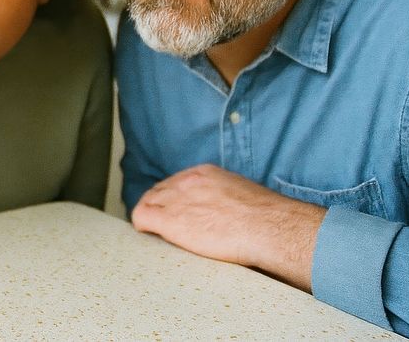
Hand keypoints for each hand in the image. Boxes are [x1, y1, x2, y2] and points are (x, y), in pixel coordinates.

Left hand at [130, 164, 325, 290]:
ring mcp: (176, 199)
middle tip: (163, 225)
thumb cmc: (264, 218)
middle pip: (159, 192)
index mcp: (204, 173)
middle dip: (159, 207)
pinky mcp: (170, 220)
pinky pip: (141, 217)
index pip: (176, 182)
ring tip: (155, 232)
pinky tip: (148, 235)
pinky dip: (142, 226)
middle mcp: (186, 182)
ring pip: (147, 203)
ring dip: (150, 217)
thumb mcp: (241, 194)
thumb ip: (225, 196)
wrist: (267, 228)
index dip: (173, 199)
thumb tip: (228, 210)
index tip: (177, 211)